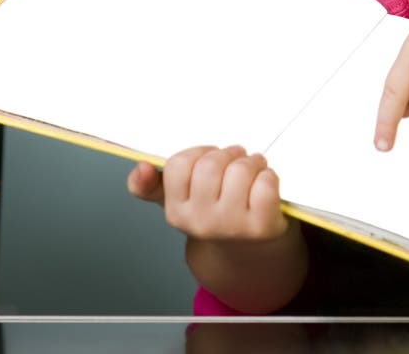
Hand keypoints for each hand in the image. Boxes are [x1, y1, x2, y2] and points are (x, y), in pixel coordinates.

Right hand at [128, 145, 287, 240]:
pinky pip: (265, 183)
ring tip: (253, 168)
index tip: (210, 157)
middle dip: (228, 153)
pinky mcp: (262, 226)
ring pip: (240, 169)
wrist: (249, 256)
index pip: (179, 164)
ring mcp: (231, 227)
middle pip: (211, 164)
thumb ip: (153, 185)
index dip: (199, 152)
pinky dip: (269, 176)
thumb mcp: (180, 202)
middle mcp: (201, 223)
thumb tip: (139, 168)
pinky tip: (264, 183)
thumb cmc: (215, 215)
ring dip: (252, 161)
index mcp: (176, 213)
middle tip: (237, 158)